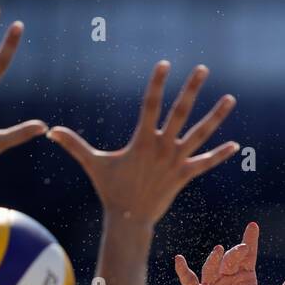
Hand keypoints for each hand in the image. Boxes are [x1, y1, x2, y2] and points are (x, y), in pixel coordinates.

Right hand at [48, 62, 237, 226]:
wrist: (129, 220)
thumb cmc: (111, 190)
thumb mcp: (93, 164)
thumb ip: (74, 145)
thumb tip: (49, 132)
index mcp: (142, 140)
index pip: (150, 104)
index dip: (157, 83)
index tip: (165, 63)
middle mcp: (162, 147)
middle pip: (180, 112)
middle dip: (191, 89)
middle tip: (203, 69)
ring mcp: (176, 161)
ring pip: (199, 134)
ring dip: (216, 116)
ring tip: (230, 98)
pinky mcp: (184, 175)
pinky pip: (205, 163)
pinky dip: (219, 155)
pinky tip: (235, 146)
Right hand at [175, 222, 284, 284]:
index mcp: (246, 280)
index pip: (248, 256)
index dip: (250, 241)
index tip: (253, 226)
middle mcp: (228, 281)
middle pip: (230, 260)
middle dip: (235, 253)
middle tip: (241, 250)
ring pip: (211, 267)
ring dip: (214, 259)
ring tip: (219, 251)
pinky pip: (189, 282)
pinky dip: (183, 271)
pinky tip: (180, 260)